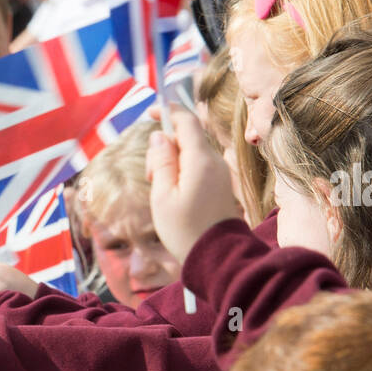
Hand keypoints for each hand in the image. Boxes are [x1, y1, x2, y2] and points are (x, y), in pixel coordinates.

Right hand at [146, 105, 239, 263]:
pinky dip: (182, 173)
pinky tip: (174, 196)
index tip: (150, 112)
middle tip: (151, 177)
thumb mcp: (163, 196)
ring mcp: (220, 174)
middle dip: (164, 147)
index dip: (168, 112)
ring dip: (172, 163)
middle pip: (187, 138)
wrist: (216, 259)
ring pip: (191, 153)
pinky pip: (198, 167)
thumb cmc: (185, 230)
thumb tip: (160, 136)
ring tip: (161, 191)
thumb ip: (161, 161)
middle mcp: (215, 162)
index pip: (187, 121)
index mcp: (201, 161)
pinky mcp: (220, 185)